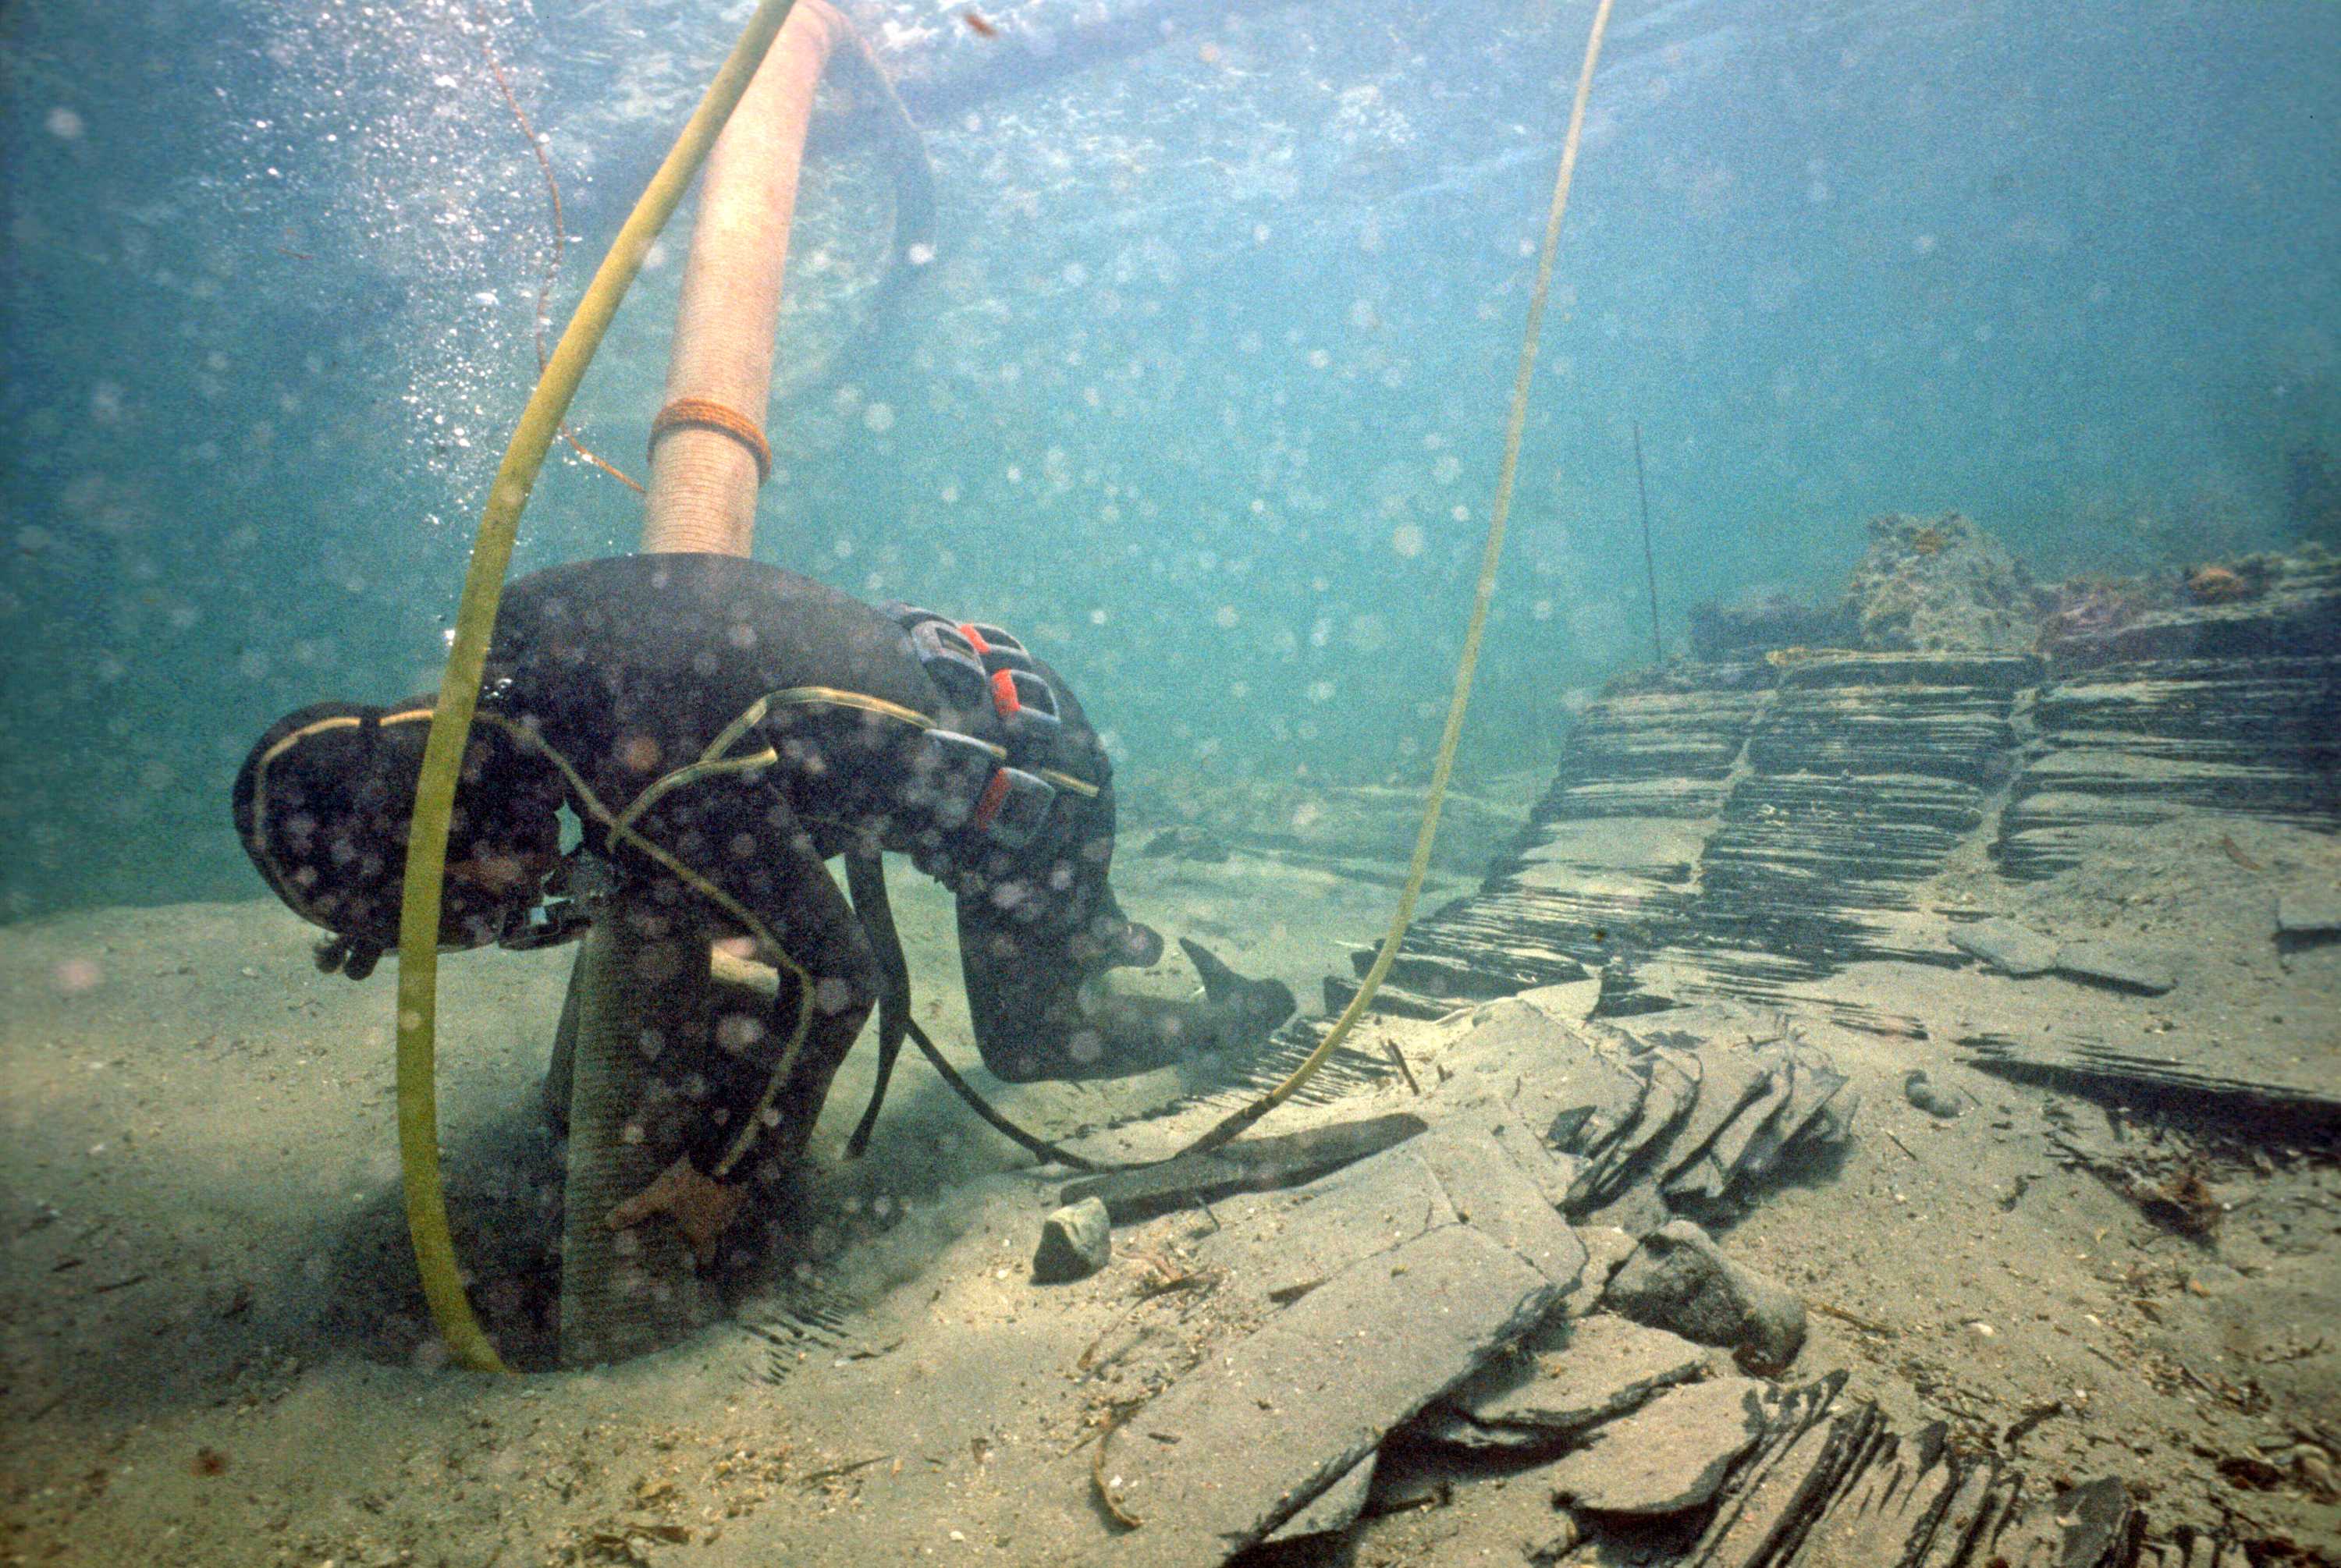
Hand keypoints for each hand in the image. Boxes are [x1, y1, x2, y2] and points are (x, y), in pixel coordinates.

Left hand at [604, 1156, 744, 1267]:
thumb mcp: (659, 1194)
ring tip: (699, 1206)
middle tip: (691, 1229)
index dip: (701, 1260)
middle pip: (713, 1235)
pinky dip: (720, 1195)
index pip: (706, 1256)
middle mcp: (720, 1224)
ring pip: (722, 1216)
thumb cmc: (690, 1183)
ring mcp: (733, 1206)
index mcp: (702, 1233)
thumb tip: (609, 1223)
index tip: (697, 1264)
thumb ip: (636, 1208)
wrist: (724, 1155)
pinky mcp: (740, 1187)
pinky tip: (711, 1186)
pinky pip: (729, 1198)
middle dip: (704, 1233)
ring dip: (712, 1213)